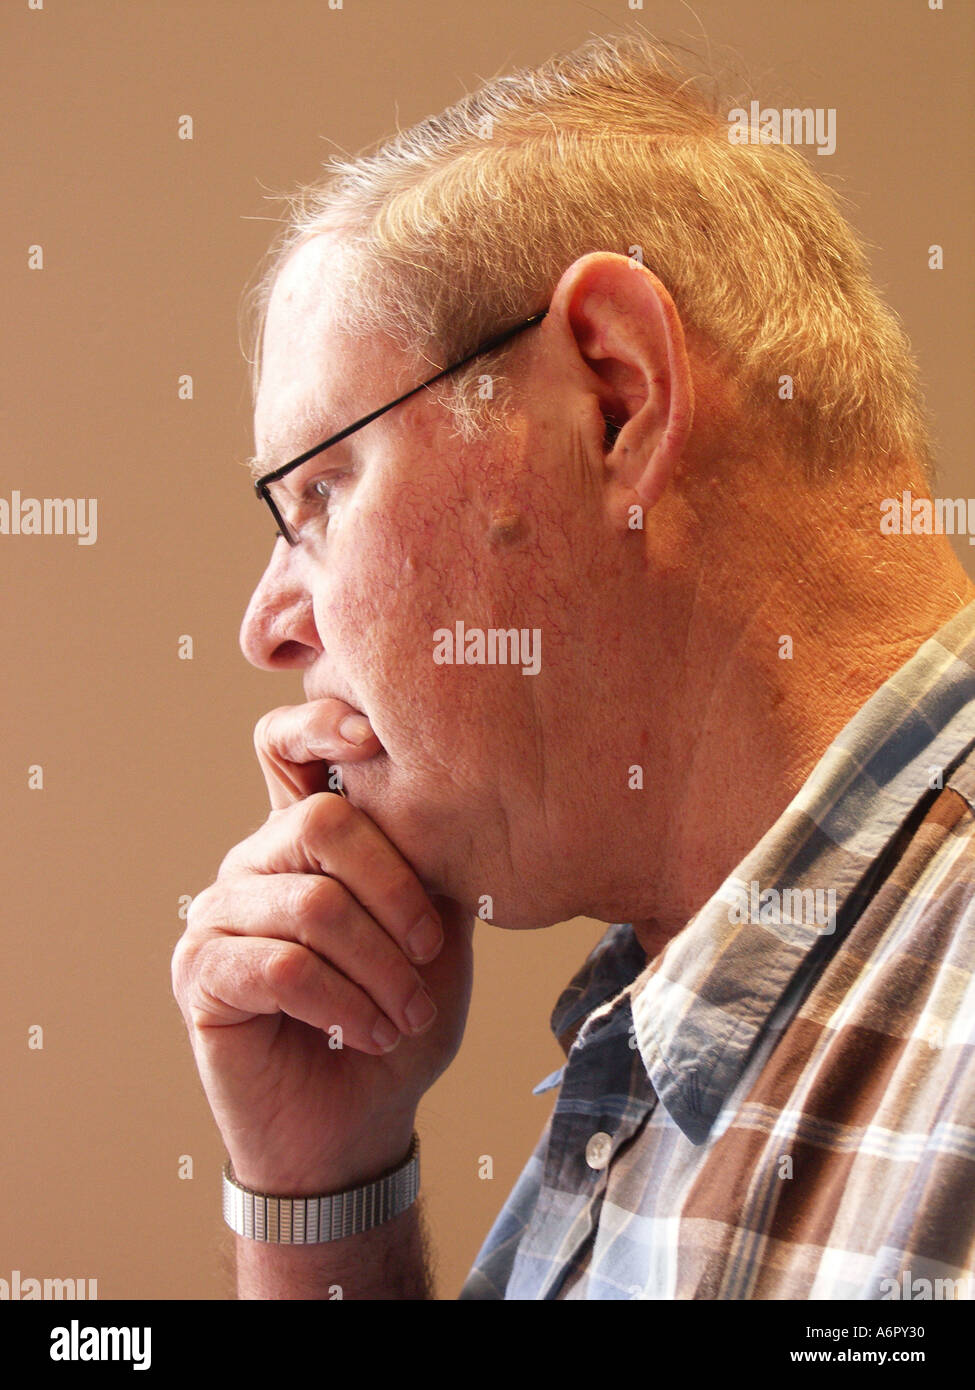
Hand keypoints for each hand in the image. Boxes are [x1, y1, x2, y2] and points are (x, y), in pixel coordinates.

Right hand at [172, 698, 473, 1193]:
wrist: (358, 1118)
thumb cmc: (397, 1017)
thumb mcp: (436, 933)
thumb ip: (436, 865)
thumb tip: (469, 796)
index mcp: (307, 835)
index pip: (286, 745)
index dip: (320, 724)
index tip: (375, 736)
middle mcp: (256, 858)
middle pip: (322, 824)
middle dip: (396, 895)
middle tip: (428, 956)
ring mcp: (220, 912)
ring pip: (313, 906)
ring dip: (380, 970)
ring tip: (405, 1015)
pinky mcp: (200, 973)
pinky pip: (283, 967)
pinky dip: (343, 1004)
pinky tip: (367, 1032)